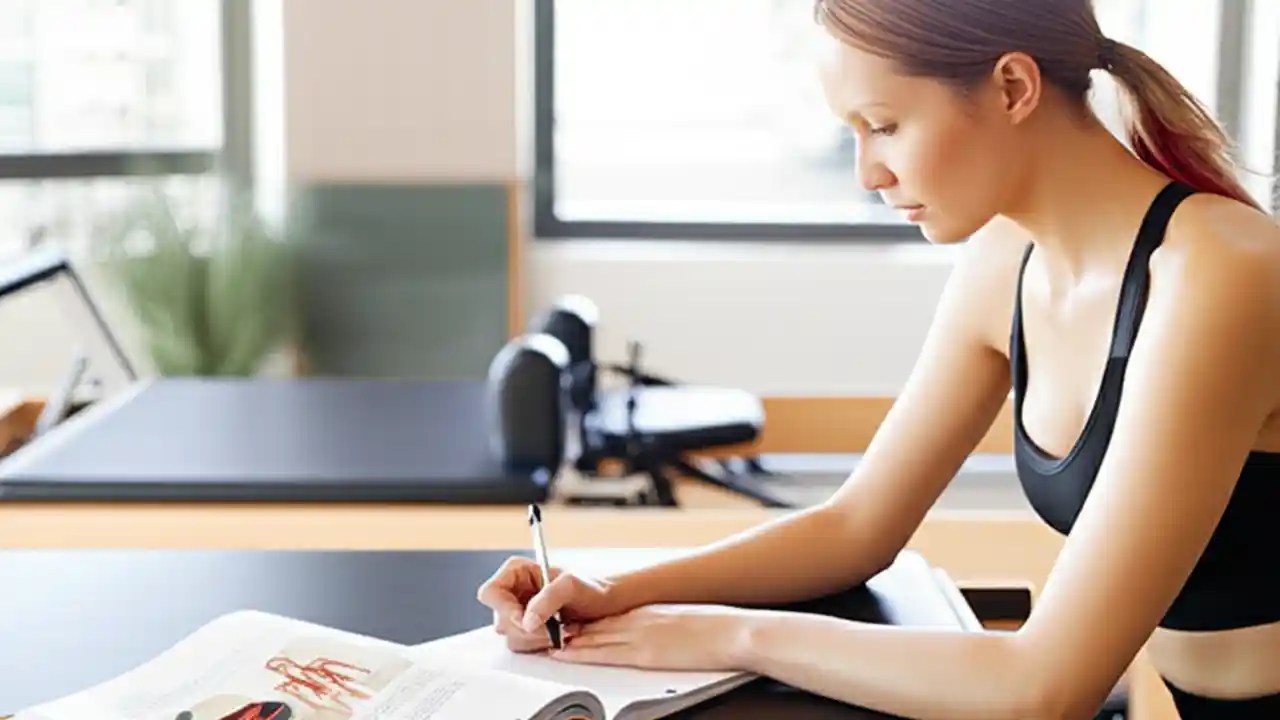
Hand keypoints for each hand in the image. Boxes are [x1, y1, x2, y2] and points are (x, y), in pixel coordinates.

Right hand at [476, 556, 618, 652]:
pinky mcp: (527, 633)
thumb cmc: (591, 588)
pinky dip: (540, 646)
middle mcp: (513, 592)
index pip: (491, 592)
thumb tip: (527, 622)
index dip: (503, 608)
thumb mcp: (571, 586)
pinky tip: (559, 637)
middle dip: (527, 628)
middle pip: (500, 619)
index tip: (525, 620)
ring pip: (511, 637)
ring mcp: (518, 614)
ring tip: (562, 629)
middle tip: (554, 626)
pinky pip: (522, 647)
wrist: (607, 605)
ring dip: (537, 639)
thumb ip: (547, 600)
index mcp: (516, 572)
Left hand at [550, 604, 754, 671]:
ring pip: (592, 638)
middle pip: (594, 626)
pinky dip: (580, 653)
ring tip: (543, 641)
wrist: (731, 631)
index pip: (607, 617)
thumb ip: (663, 626)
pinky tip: (564, 653)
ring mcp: (638, 636)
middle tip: (544, 631)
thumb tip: (658, 635)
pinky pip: (603, 654)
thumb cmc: (716, 628)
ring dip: (566, 641)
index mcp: (647, 612)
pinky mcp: (643, 653)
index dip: (583, 622)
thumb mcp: (683, 620)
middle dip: (568, 630)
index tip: (566, 624)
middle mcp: (637, 620)